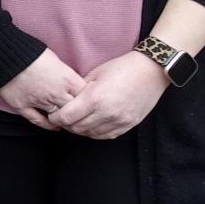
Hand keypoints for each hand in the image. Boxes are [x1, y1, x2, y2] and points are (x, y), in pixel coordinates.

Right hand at [0, 49, 85, 130]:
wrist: (5, 52)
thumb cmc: (31, 52)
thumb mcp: (56, 59)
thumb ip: (66, 74)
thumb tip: (72, 83)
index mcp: (68, 79)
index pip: (87, 97)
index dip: (88, 100)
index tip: (88, 101)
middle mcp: (56, 93)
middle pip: (75, 110)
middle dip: (79, 113)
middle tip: (81, 115)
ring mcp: (40, 101)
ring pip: (59, 117)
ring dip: (64, 119)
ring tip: (68, 120)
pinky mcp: (23, 105)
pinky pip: (38, 120)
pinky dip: (48, 125)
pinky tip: (54, 126)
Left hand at [49, 51, 168, 139]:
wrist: (151, 71)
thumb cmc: (121, 68)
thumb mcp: (95, 74)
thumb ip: (79, 89)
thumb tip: (65, 99)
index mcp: (94, 98)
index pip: (66, 117)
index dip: (56, 118)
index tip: (53, 115)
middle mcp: (106, 112)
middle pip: (77, 128)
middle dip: (67, 124)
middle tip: (64, 118)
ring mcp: (119, 120)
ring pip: (91, 134)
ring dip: (81, 129)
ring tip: (78, 120)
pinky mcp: (129, 124)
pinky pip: (107, 135)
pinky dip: (96, 132)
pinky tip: (93, 124)